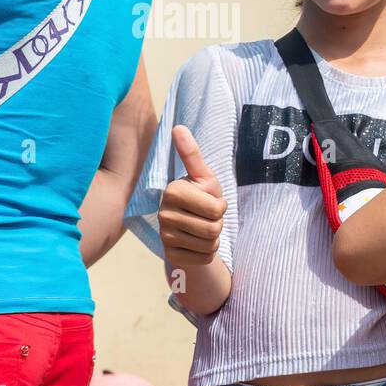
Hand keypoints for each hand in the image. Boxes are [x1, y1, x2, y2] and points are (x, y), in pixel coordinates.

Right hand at [158, 125, 227, 266]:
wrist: (191, 228)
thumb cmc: (201, 197)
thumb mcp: (203, 177)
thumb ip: (192, 155)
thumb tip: (178, 127)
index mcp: (173, 191)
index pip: (216, 209)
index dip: (220, 206)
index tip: (210, 200)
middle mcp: (164, 214)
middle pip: (214, 228)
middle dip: (219, 223)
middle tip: (208, 216)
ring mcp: (165, 236)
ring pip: (210, 244)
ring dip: (214, 238)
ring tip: (203, 228)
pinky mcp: (171, 255)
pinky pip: (205, 257)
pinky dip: (208, 252)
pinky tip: (198, 243)